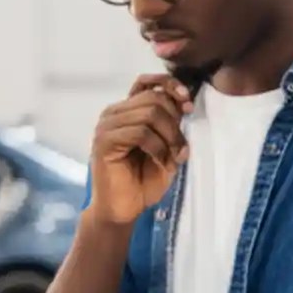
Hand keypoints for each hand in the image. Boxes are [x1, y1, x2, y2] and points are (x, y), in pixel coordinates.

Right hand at [86, 75, 193, 225]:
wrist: (122, 210)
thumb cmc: (144, 181)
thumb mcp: (166, 148)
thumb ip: (171, 125)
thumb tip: (185, 102)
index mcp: (126, 111)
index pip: (146, 83)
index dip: (170, 86)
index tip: (188, 103)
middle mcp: (114, 113)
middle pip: (154, 99)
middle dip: (175, 122)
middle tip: (181, 147)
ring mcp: (107, 126)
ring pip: (149, 113)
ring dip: (169, 137)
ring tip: (173, 157)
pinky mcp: (104, 141)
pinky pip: (140, 132)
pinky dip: (158, 147)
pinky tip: (161, 161)